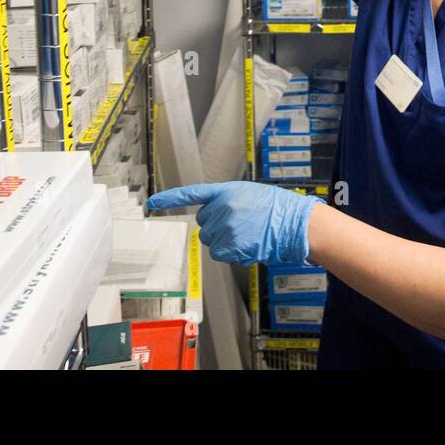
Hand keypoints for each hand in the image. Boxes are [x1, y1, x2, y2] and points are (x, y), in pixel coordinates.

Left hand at [147, 182, 318, 265]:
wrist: (293, 223)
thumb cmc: (275, 208)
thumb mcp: (248, 194)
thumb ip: (227, 201)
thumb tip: (212, 217)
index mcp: (225, 191)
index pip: (192, 194)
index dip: (170, 198)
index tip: (152, 203)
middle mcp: (221, 208)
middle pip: (203, 224)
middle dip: (216, 226)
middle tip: (239, 224)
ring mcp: (225, 228)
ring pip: (211, 240)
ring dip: (224, 241)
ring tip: (247, 234)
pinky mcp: (230, 246)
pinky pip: (220, 253)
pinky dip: (230, 253)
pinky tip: (247, 245)